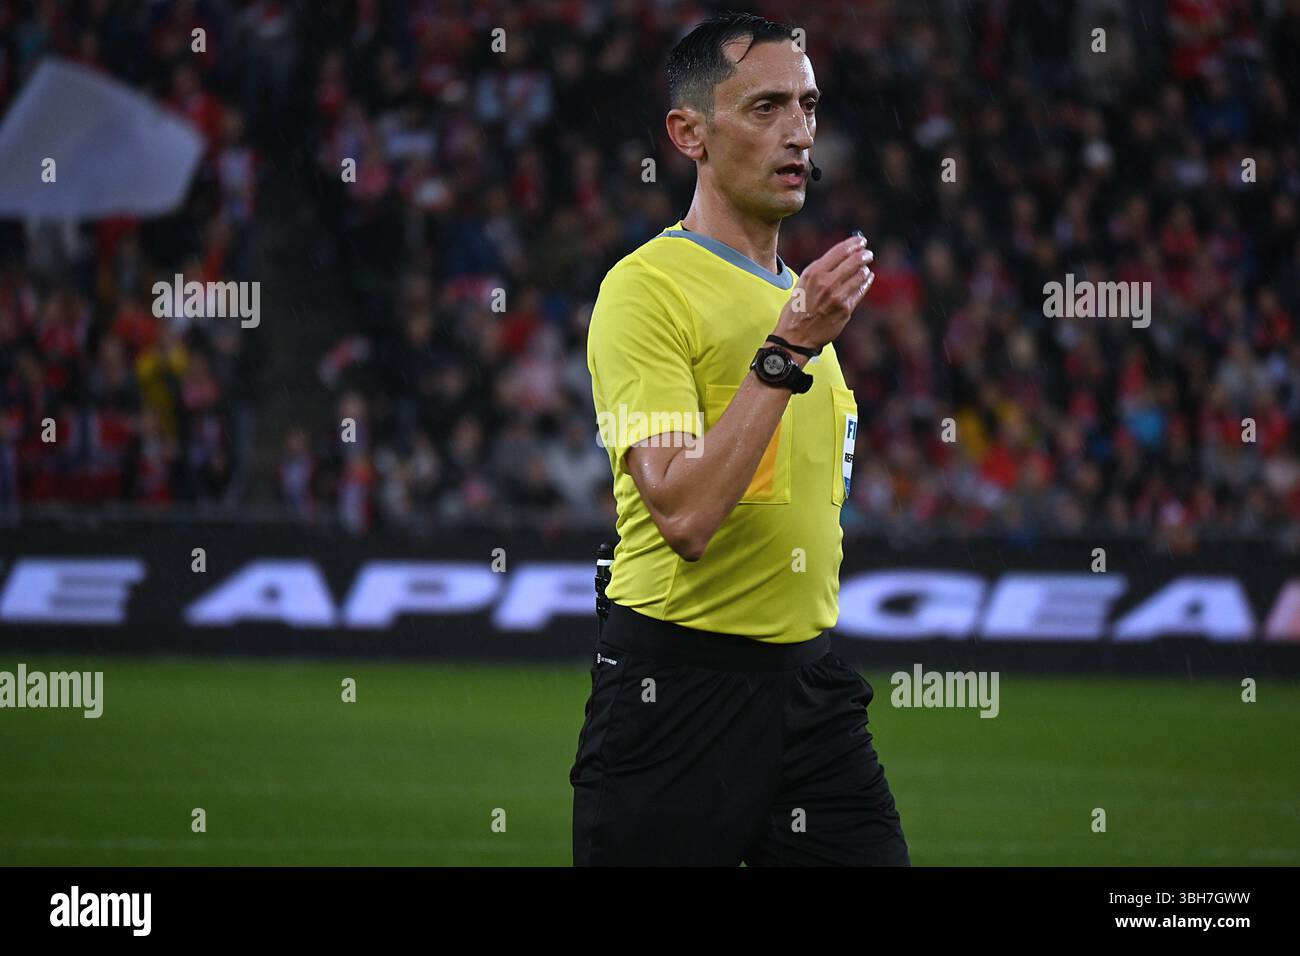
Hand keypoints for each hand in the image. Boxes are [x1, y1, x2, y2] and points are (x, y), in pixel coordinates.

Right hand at [772, 234, 874, 350]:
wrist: (796, 336)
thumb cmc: (798, 308)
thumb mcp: (803, 283)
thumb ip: (820, 270)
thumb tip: (840, 256)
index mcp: (814, 273)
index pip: (840, 251)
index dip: (854, 243)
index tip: (861, 241)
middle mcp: (826, 283)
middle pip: (854, 261)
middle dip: (864, 255)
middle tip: (868, 253)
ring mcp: (838, 297)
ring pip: (860, 276)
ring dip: (865, 270)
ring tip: (866, 268)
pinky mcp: (845, 309)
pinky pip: (860, 291)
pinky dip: (865, 282)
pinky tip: (866, 279)